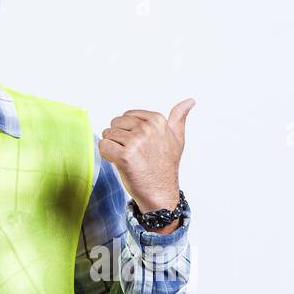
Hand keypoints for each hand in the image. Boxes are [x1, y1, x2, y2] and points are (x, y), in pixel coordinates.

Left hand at [99, 98, 194, 212]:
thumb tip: (190, 101)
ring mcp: (135, 141)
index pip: (127, 116)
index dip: (129, 132)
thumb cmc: (166, 166)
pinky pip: (103, 146)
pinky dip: (107, 155)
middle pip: (115, 123)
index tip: (140, 146)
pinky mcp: (124, 156)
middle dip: (119, 138)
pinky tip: (119, 163)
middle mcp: (147, 128)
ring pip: (107, 135)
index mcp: (157, 120)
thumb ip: (179, 117)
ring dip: (113, 148)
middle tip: (133, 154)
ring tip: (127, 160)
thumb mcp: (177, 138)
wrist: (160, 193)